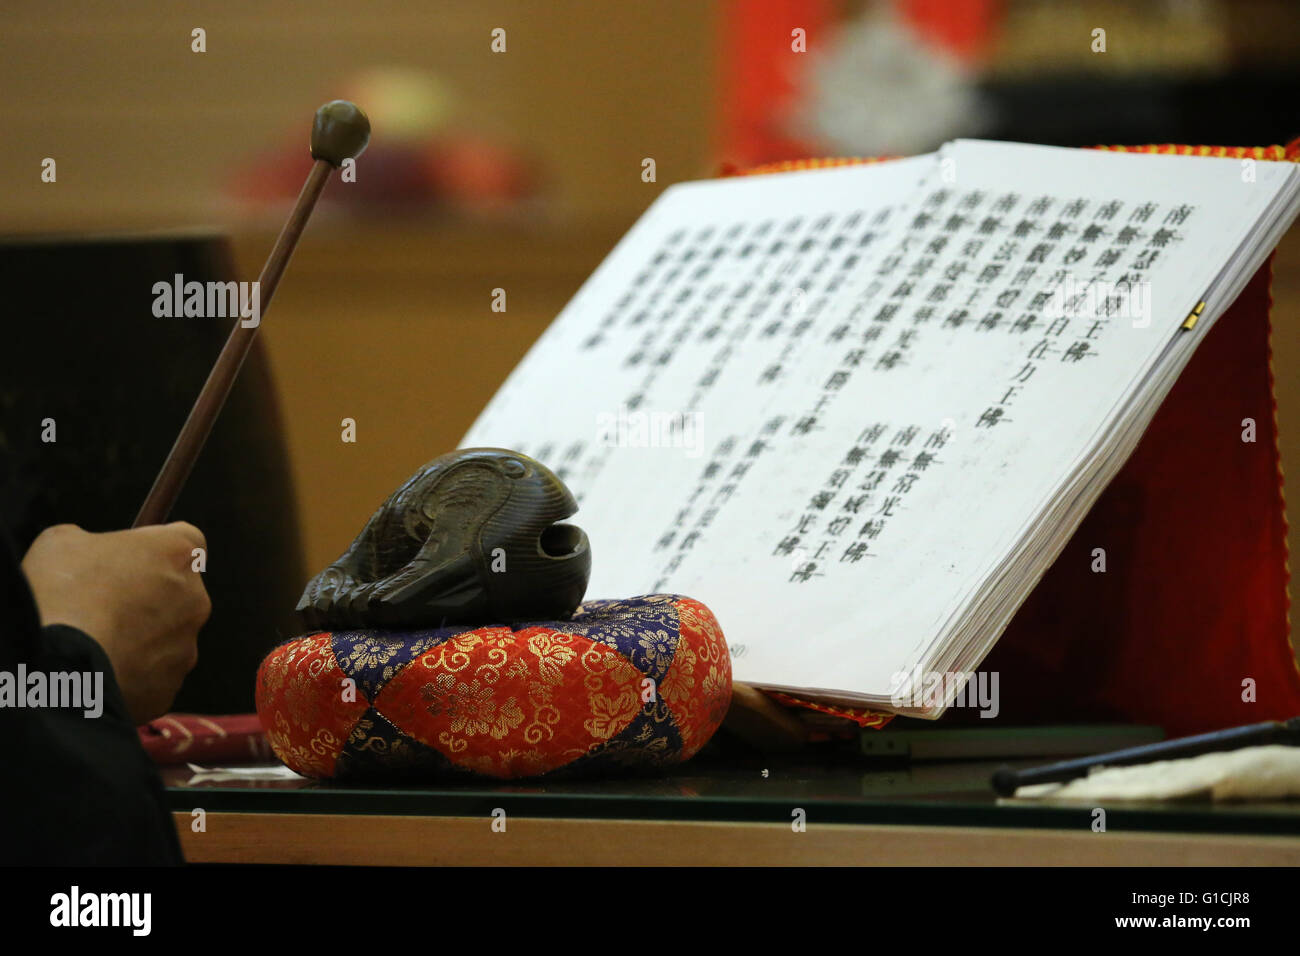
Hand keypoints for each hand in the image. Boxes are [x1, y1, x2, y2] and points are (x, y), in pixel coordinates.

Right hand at [21, 522, 211, 723]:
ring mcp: (187, 645)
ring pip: (164, 637)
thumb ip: (92, 542)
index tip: (131, 557)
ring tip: (92, 641)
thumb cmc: (61, 594)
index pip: (186, 540)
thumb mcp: (62, 542)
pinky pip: (151, 675)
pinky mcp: (170, 686)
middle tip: (100, 604)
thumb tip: (91, 554)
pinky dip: (128, 672)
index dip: (156, 548)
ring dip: (137, 637)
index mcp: (177, 553)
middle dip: (145, 596)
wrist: (59, 666)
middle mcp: (195, 598)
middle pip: (176, 592)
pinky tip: (97, 670)